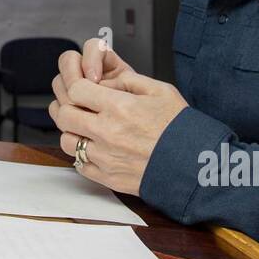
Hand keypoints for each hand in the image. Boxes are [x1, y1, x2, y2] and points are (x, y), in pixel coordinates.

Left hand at [49, 43, 187, 195]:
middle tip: (77, 104)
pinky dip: (82, 155)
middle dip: (67, 105)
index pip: (75, 89)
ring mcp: (105, 157)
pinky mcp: (107, 178)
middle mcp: (107, 132)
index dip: (75, 84)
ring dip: (72, 131)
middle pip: (64, 114)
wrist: (194, 166)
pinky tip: (95, 148)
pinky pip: (79, 164)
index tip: (83, 87)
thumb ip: (127, 80)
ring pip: (66, 141)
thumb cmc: (180, 128)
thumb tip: (103, 81)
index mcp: (119, 107)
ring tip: (85, 127)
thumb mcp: (159, 90)